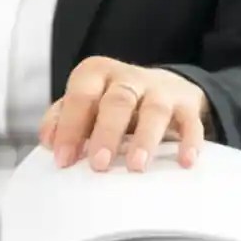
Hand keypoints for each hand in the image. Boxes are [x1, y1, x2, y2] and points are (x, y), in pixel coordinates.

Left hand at [39, 57, 207, 172]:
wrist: (160, 86)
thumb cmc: (110, 101)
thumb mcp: (83, 104)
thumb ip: (61, 120)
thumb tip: (50, 142)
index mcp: (95, 74)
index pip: (81, 97)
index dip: (71, 128)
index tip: (65, 160)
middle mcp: (128, 77)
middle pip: (118, 102)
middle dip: (107, 133)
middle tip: (99, 164)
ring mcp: (159, 90)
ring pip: (154, 110)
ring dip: (145, 138)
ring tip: (137, 166)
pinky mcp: (186, 104)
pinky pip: (191, 122)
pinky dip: (189, 141)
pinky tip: (184, 162)